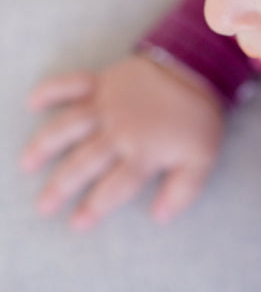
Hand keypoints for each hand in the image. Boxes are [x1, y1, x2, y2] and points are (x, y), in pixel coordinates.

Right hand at [23, 54, 224, 229]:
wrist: (197, 67)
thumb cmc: (197, 118)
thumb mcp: (201, 159)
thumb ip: (182, 192)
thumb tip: (159, 218)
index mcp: (144, 153)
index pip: (115, 187)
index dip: (95, 207)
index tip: (76, 224)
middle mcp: (120, 131)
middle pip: (85, 163)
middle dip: (61, 187)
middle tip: (43, 206)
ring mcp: (107, 104)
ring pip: (69, 126)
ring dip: (45, 145)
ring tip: (26, 164)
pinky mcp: (102, 80)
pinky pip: (71, 83)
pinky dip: (51, 90)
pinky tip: (32, 103)